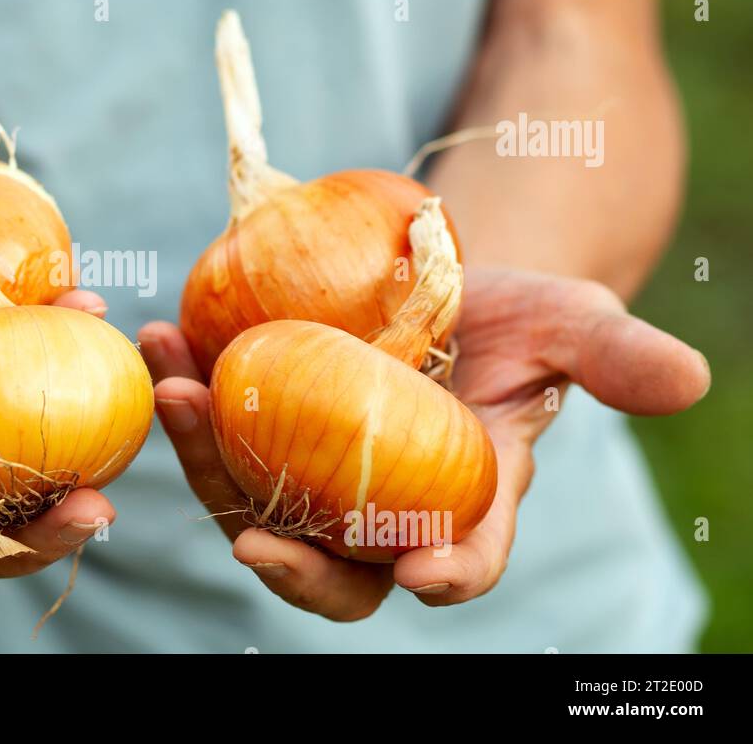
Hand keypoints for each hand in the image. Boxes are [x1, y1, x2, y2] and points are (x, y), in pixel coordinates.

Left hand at [140, 267, 708, 619]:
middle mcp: (377, 504)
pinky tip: (167, 340)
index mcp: (462, 497)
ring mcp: (309, 471)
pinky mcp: (258, 427)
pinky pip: (216, 434)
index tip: (422, 575)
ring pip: (251, 500)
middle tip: (249, 545)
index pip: (462, 559)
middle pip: (333, 569)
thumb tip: (688, 383)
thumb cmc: (505, 311)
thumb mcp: (564, 320)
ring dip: (207, 459)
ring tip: (178, 386)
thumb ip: (611, 354)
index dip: (449, 576)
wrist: (427, 279)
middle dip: (291, 567)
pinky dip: (189, 397)